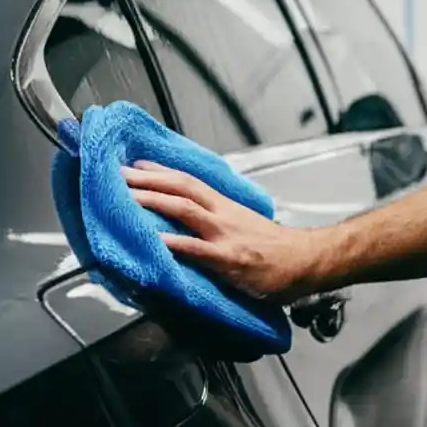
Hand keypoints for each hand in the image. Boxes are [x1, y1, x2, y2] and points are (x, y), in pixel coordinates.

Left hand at [122, 160, 324, 303]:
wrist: (307, 261)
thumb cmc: (278, 249)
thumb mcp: (246, 226)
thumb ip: (219, 223)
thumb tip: (192, 225)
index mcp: (226, 207)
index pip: (189, 182)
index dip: (161, 171)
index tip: (136, 164)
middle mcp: (223, 215)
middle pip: (182, 188)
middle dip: (149, 179)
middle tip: (119, 173)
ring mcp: (225, 236)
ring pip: (185, 210)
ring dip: (154, 200)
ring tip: (128, 196)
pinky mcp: (229, 259)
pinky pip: (197, 249)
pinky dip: (174, 243)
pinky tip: (155, 241)